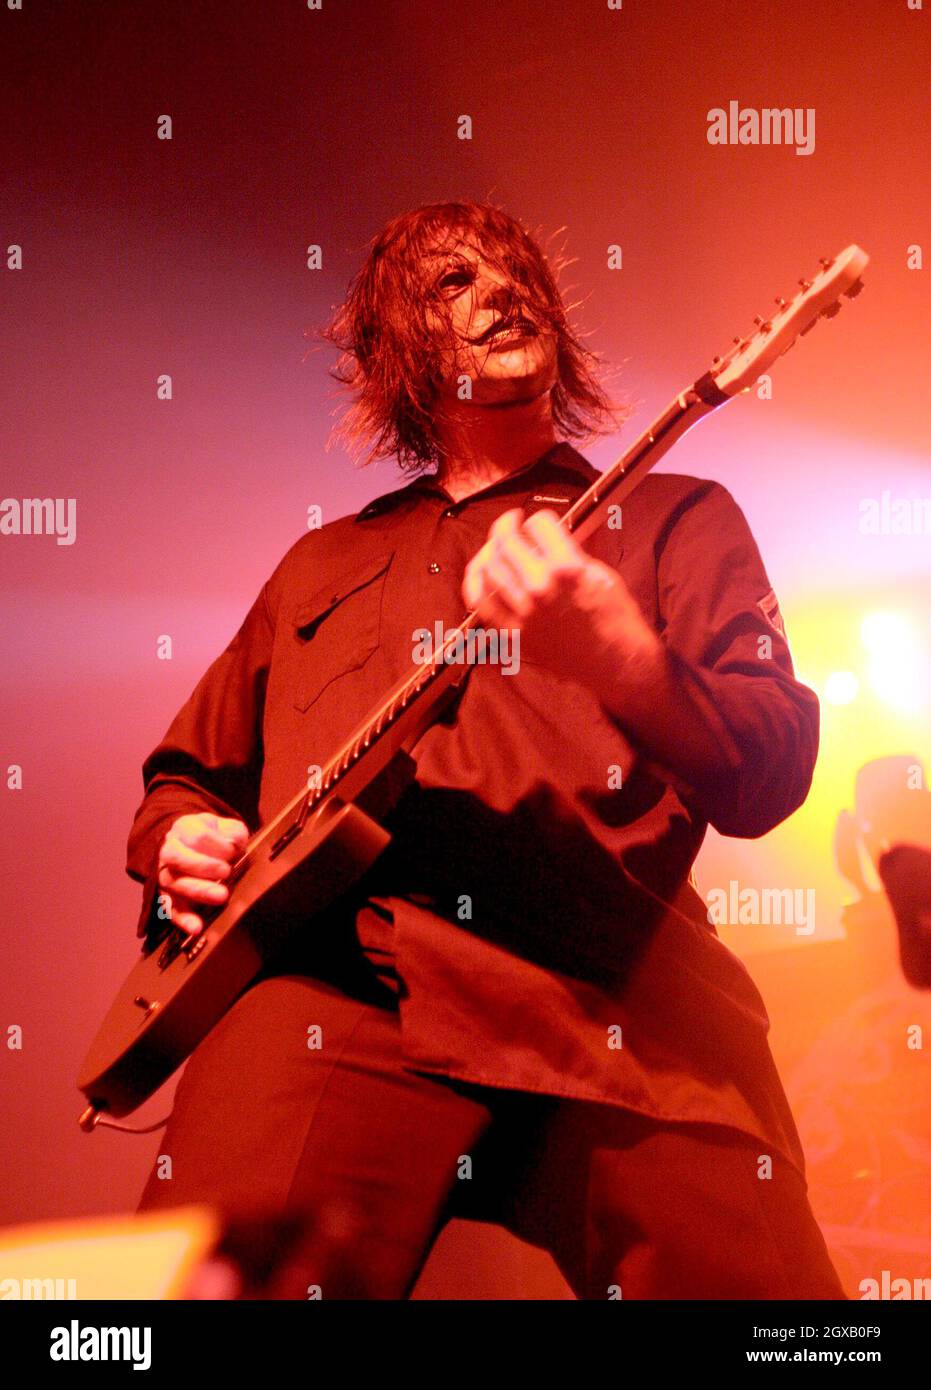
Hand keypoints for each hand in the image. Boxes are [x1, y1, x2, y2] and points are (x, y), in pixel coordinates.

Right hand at [157, 812, 248, 936]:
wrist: (194, 845)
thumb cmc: (216, 837)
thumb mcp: (227, 828)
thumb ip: (233, 834)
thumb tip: (234, 847)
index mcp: (185, 828)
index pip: (196, 835)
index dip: (217, 844)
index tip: (234, 851)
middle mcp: (169, 849)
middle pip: (176, 856)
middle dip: (202, 866)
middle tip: (227, 873)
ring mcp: (165, 873)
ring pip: (172, 882)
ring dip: (196, 890)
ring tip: (221, 897)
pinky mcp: (167, 896)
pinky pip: (169, 908)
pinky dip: (182, 919)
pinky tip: (196, 927)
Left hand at [461, 508, 662, 694]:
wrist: (617, 664)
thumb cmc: (616, 620)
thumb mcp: (601, 573)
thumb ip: (573, 551)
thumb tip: (556, 533)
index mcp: (566, 568)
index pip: (537, 525)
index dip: (538, 519)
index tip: (538, 522)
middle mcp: (540, 588)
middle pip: (506, 541)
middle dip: (507, 526)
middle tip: (511, 524)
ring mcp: (523, 613)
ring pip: (488, 568)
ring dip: (490, 551)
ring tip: (497, 547)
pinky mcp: (513, 634)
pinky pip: (481, 603)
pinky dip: (477, 583)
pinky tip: (482, 574)